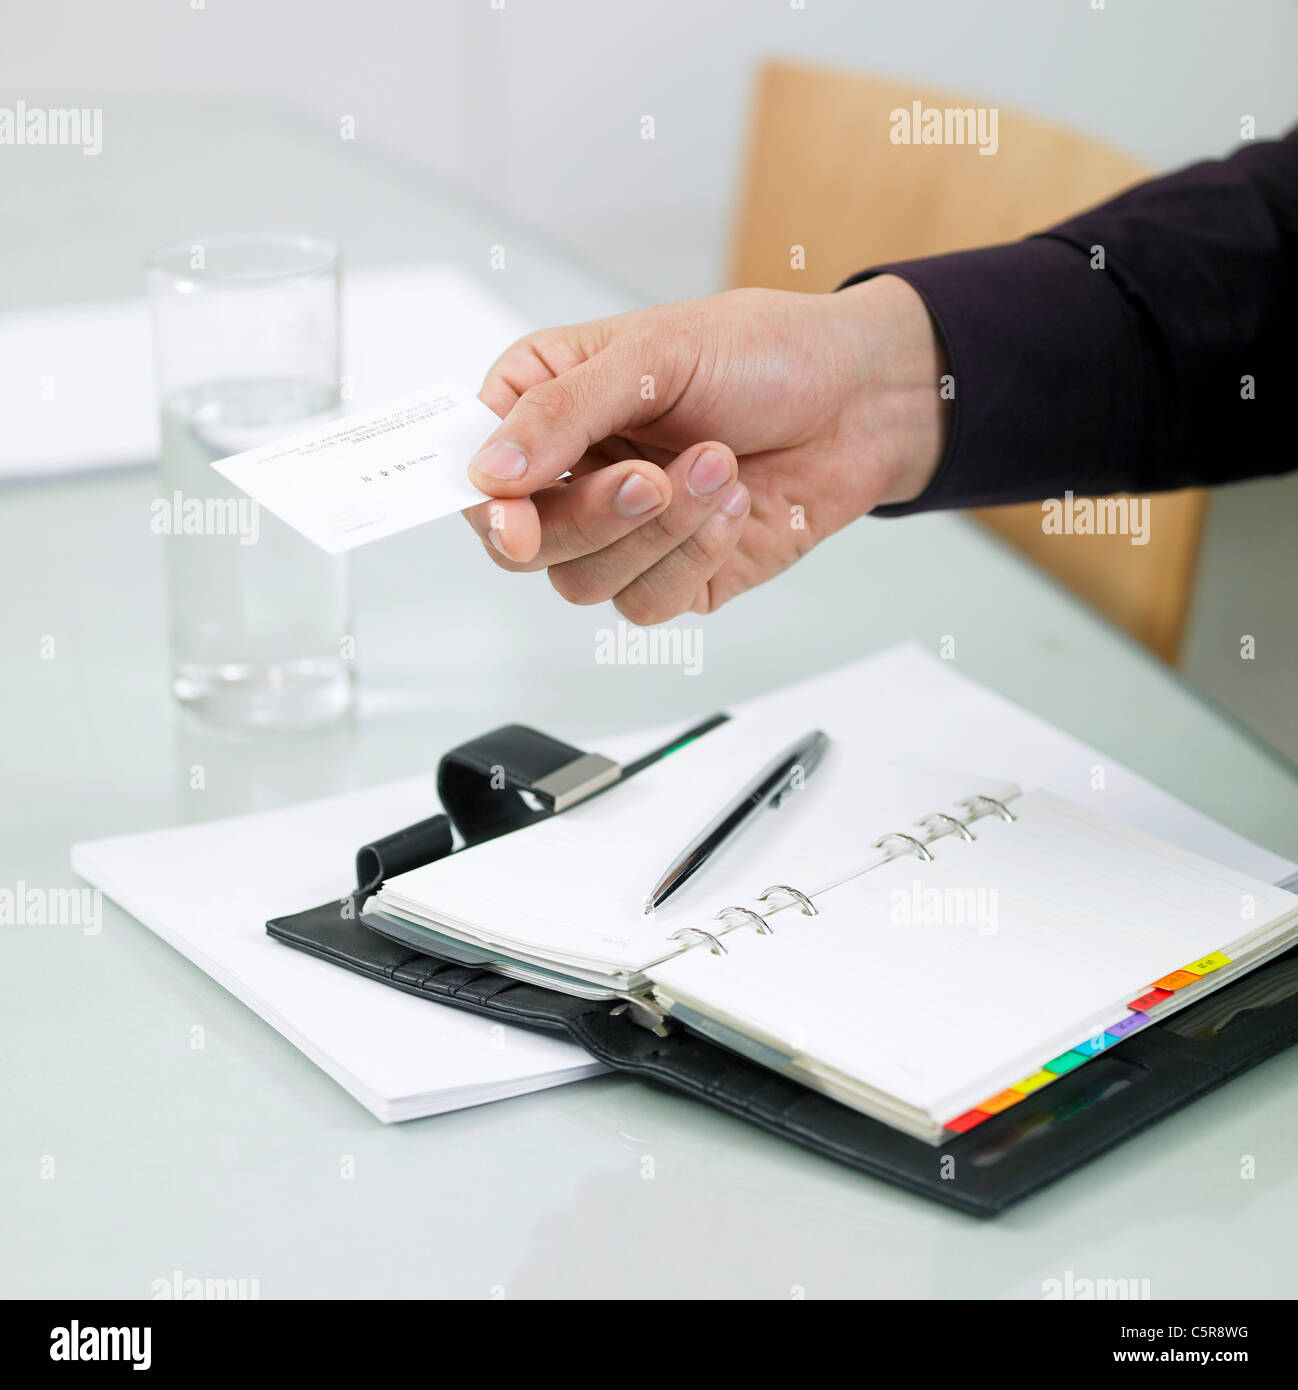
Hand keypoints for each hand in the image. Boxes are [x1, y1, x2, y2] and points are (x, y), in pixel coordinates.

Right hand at [462, 276, 948, 623]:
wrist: (859, 400)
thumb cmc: (762, 353)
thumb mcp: (654, 355)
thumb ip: (562, 412)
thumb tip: (487, 471)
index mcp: (546, 405)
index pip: (473, 469)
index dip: (484, 505)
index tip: (515, 522)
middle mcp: (572, 473)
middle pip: (521, 545)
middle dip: (590, 518)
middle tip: (651, 478)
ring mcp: (620, 532)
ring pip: (582, 582)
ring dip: (658, 533)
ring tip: (719, 467)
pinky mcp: (671, 576)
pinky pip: (647, 603)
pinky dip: (693, 558)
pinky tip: (733, 505)